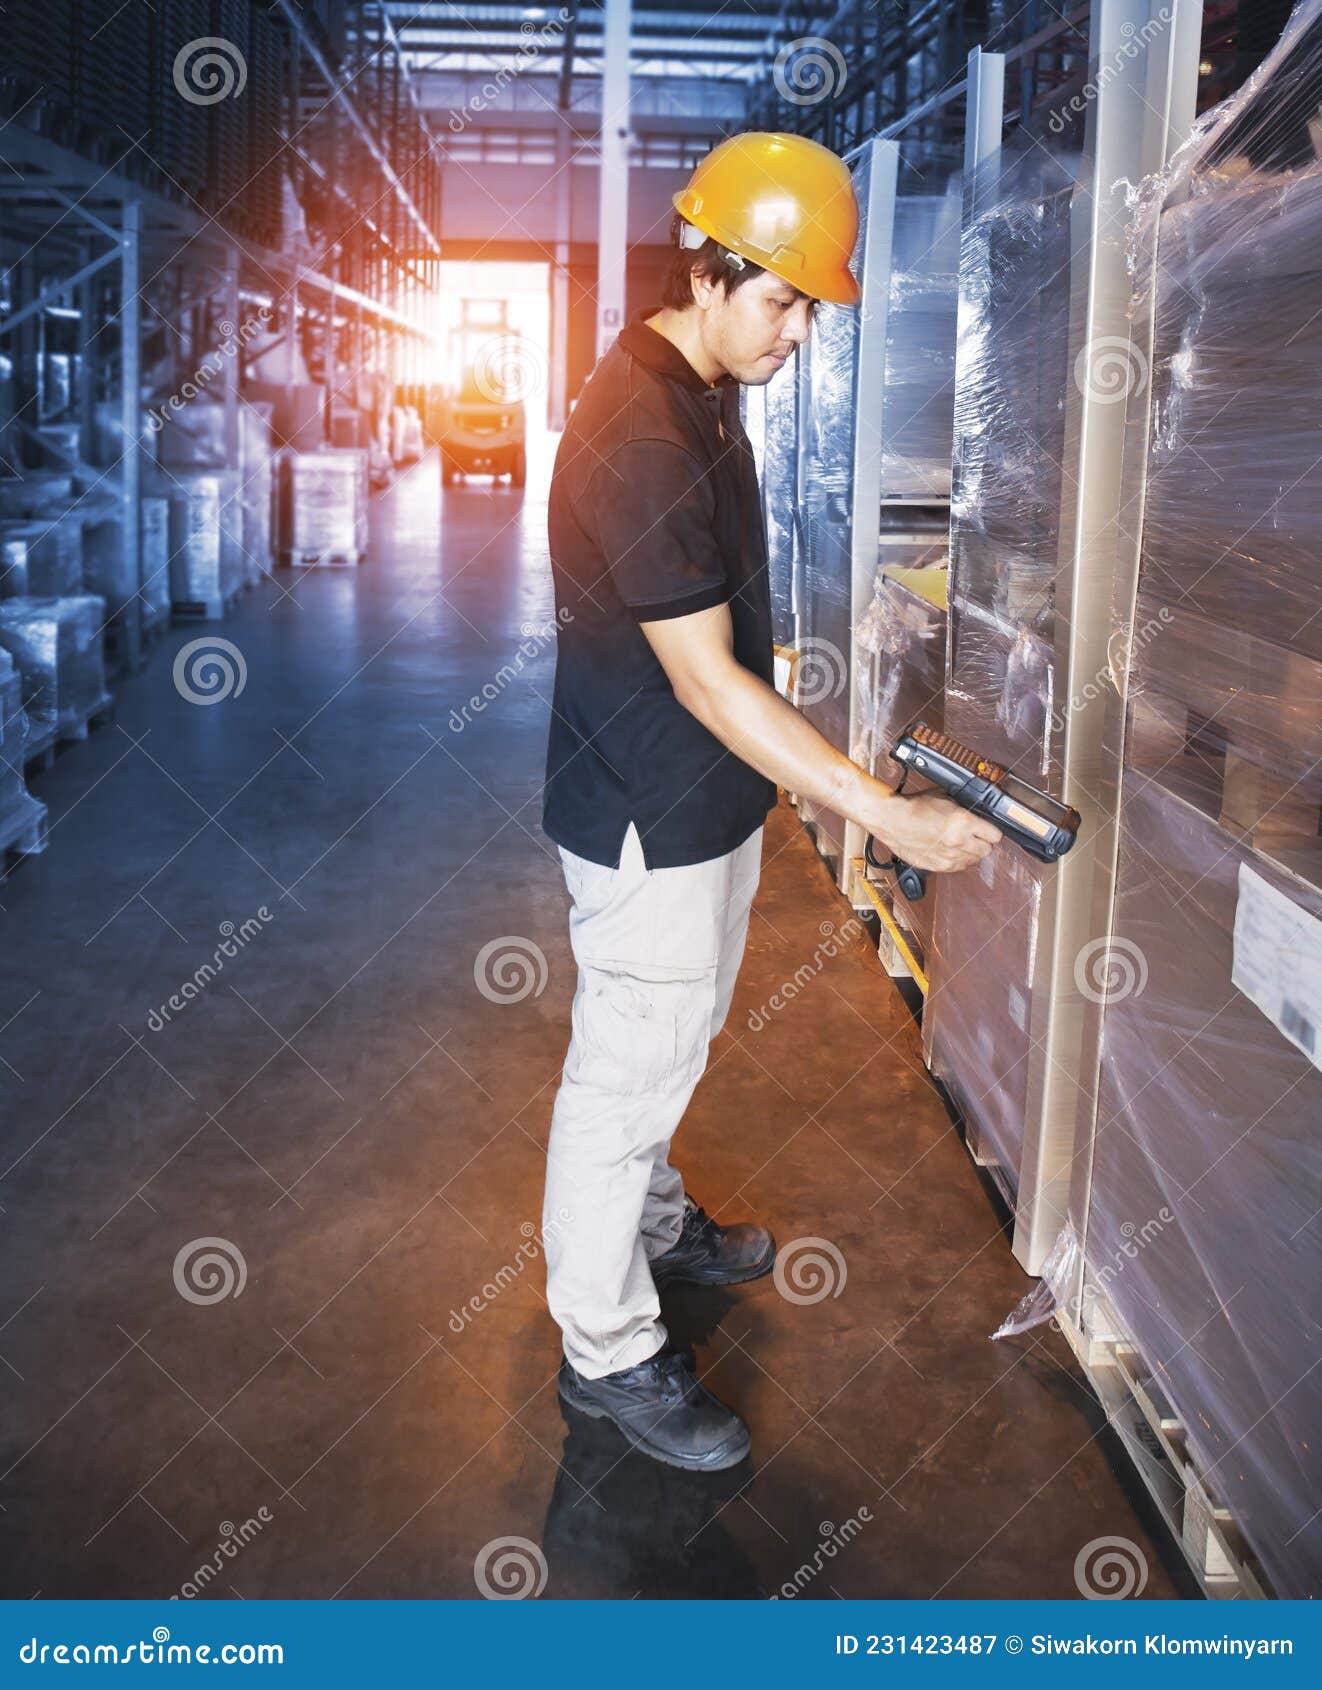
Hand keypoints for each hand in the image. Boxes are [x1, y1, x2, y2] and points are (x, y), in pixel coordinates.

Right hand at [869, 790, 1001, 873]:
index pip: (995, 835)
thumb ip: (965, 809)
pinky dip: (958, 860)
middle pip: (987, 850)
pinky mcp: (938, 866)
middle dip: (982, 842)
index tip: (988, 830)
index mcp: (963, 822)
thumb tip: (979, 814)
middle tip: (974, 836)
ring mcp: (949, 857)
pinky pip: (959, 867)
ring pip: (974, 861)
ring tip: (959, 843)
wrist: (892, 820)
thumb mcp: (946, 798)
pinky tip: (950, 851)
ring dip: (970, 853)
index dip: (992, 831)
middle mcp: (959, 841)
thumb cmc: (914, 807)